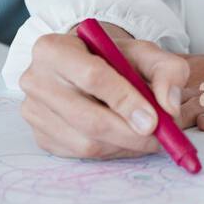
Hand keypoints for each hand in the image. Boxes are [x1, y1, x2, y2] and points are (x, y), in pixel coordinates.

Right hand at [20, 26, 189, 158]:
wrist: (85, 65)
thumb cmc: (112, 57)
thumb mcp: (144, 52)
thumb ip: (166, 70)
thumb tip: (169, 106)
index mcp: (53, 48)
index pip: (92, 76)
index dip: (125, 100)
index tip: (154, 119)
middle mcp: (35, 79)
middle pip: (87, 117)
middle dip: (128, 133)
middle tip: (158, 137)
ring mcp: (34, 111)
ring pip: (85, 142)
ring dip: (123, 146)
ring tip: (147, 137)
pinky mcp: (40, 136)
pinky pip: (80, 154)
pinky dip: (110, 152)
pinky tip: (125, 140)